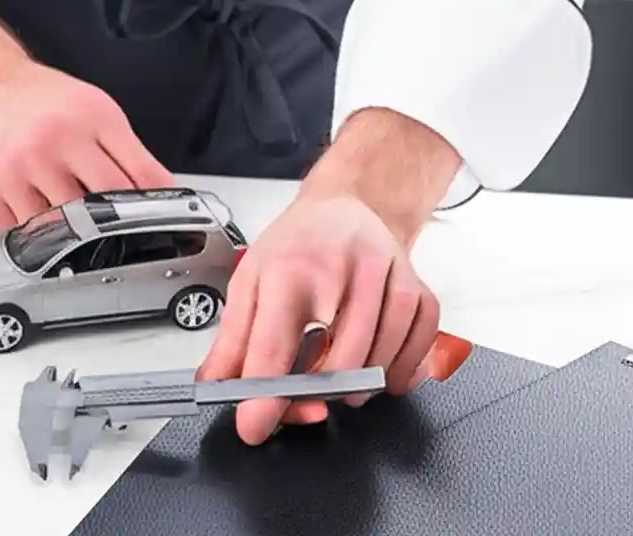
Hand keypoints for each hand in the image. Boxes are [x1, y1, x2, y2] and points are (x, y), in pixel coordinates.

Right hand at [0, 0, 172, 228]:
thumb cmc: (41, 102)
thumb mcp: (97, 112)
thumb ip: (133, 156)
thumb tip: (166, 196)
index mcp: (88, 120)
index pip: (133, 178)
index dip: (149, 210)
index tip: (158, 229)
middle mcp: (50, 143)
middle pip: (97, 210)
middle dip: (108, 225)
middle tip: (111, 232)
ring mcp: (14, 169)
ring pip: (59, 229)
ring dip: (68, 232)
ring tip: (65, 212)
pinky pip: (22, 233)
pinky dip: (34, 231)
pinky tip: (34, 208)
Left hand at [196, 192, 437, 442]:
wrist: (345, 207)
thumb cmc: (295, 246)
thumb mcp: (249, 282)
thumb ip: (233, 339)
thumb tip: (214, 385)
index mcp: (287, 269)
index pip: (274, 345)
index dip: (264, 395)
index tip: (255, 425)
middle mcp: (339, 268)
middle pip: (338, 359)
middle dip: (318, 393)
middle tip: (304, 400)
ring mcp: (385, 275)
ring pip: (381, 357)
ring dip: (359, 387)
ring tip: (339, 383)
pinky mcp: (417, 285)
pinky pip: (418, 345)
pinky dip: (402, 370)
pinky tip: (381, 372)